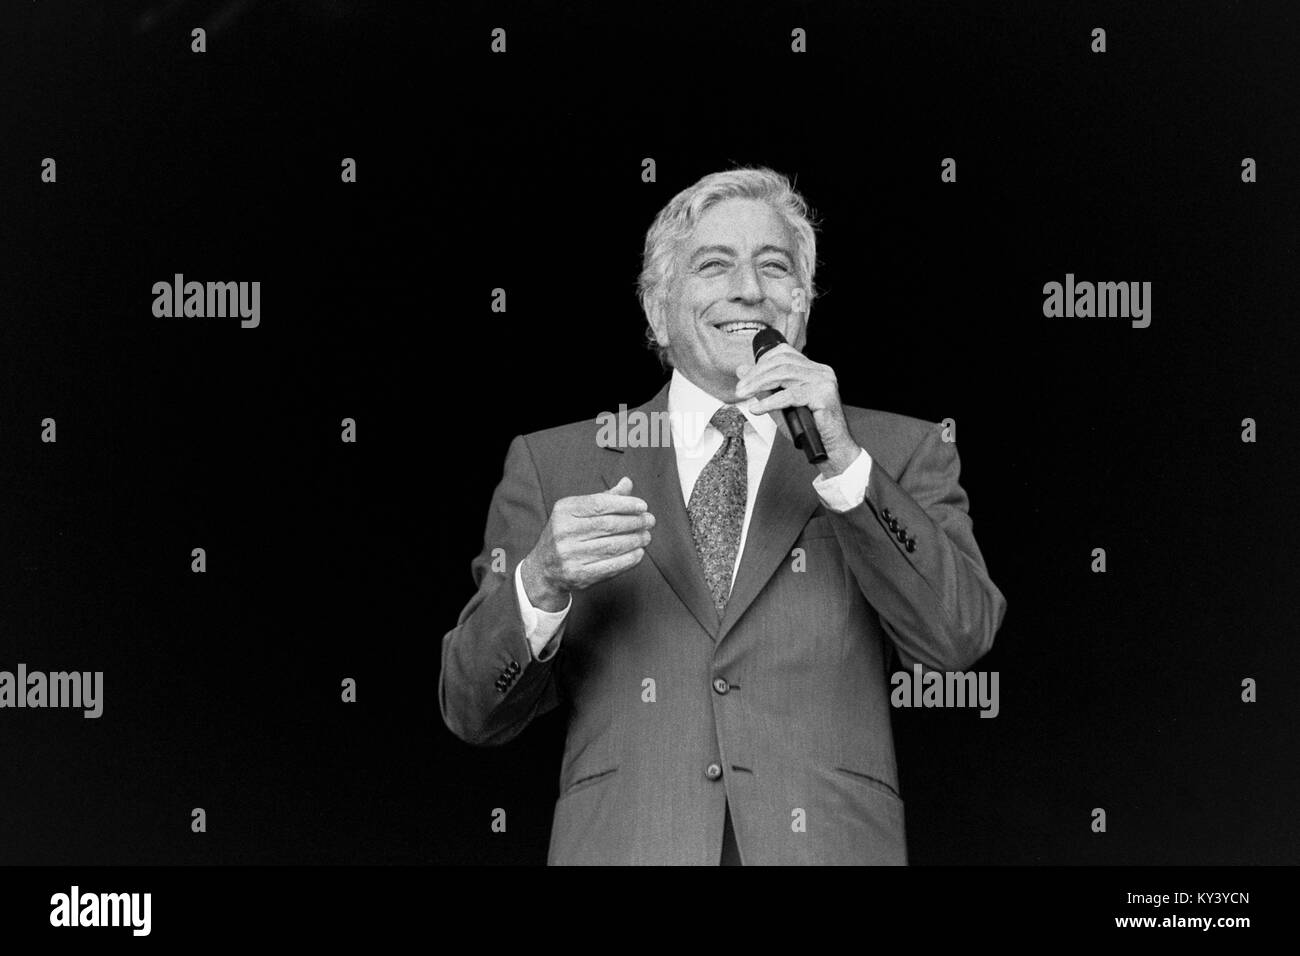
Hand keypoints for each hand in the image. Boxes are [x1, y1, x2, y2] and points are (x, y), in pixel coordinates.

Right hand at [520, 476, 654, 610]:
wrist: (544, 568)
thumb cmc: (567, 534)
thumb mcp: (578, 512)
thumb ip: (603, 498)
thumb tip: (627, 483)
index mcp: (564, 510)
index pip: (599, 504)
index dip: (624, 504)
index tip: (643, 506)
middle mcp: (563, 532)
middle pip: (608, 525)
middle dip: (634, 522)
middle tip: (649, 521)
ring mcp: (569, 555)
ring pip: (612, 546)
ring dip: (635, 540)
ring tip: (646, 536)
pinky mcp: (577, 574)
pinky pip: (610, 566)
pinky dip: (628, 559)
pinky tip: (638, 553)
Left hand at [734, 344, 861, 476]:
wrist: (832, 450)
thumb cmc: (808, 429)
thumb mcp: (779, 404)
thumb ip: (763, 386)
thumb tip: (742, 370)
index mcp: (813, 369)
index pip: (784, 353)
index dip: (762, 362)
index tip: (745, 377)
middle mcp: (821, 371)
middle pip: (782, 363)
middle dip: (756, 375)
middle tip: (740, 389)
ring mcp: (824, 381)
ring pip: (784, 374)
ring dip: (759, 384)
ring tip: (744, 396)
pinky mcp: (824, 395)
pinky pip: (791, 395)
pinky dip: (770, 402)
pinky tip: (757, 408)